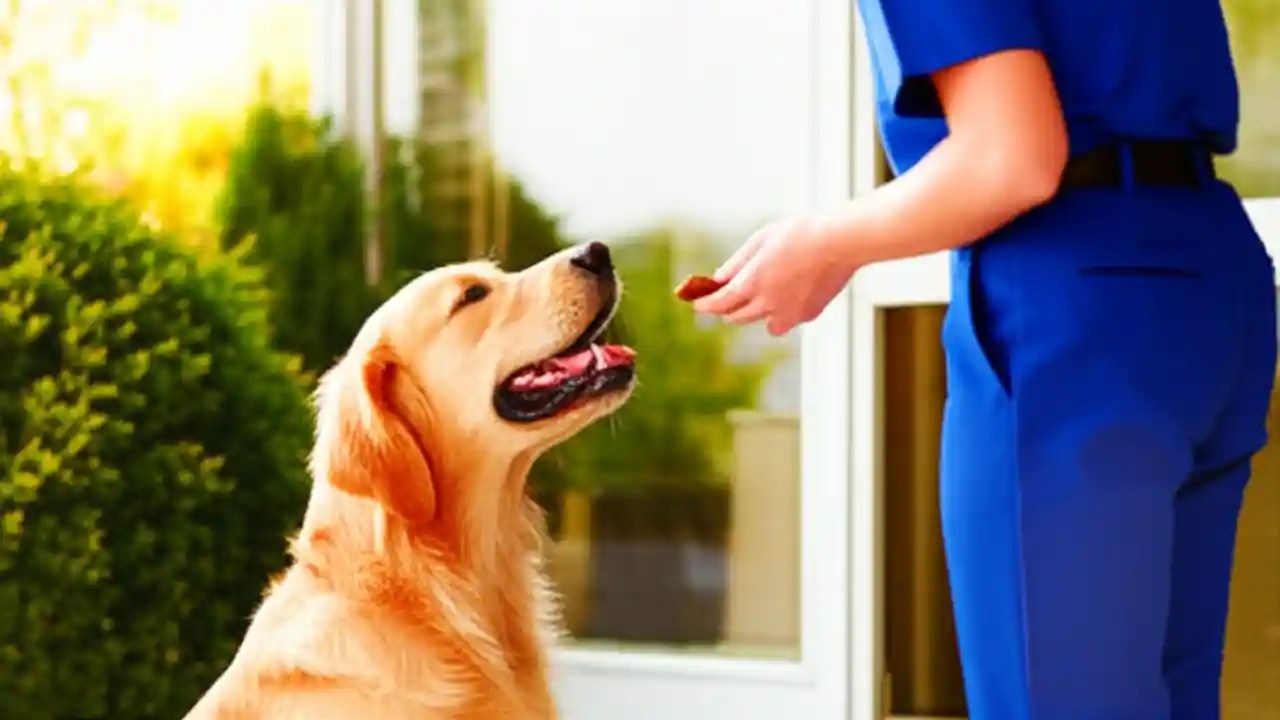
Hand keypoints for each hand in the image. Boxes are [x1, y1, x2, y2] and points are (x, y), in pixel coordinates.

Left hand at [692, 214, 856, 335]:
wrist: (840, 243)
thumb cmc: (799, 234)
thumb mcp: (761, 241)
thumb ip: (737, 264)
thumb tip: (719, 279)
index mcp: (753, 284)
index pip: (719, 304)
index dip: (705, 305)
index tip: (697, 305)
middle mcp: (768, 304)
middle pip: (737, 317)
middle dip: (727, 308)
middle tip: (725, 297)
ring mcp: (790, 313)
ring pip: (764, 324)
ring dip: (756, 313)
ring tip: (763, 295)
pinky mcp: (808, 314)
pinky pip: (788, 319)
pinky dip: (784, 311)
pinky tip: (791, 292)